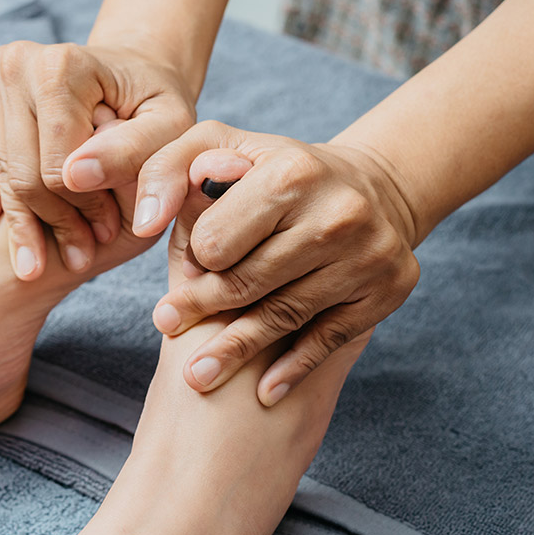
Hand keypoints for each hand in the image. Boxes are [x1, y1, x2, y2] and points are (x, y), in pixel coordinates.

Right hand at [0, 40, 195, 280]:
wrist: (135, 70)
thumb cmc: (158, 101)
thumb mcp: (170, 125)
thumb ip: (134, 151)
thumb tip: (76, 178)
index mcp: (61, 67)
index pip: (59, 163)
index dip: (85, 207)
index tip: (108, 234)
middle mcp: (17, 66)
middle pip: (25, 173)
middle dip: (54, 223)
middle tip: (80, 258)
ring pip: (6, 177)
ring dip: (29, 226)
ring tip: (47, 262)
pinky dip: (8, 209)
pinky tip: (18, 244)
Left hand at [133, 120, 419, 405]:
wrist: (368, 187)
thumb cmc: (277, 169)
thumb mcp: (219, 143)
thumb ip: (169, 168)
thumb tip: (146, 220)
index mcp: (291, 174)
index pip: (217, 242)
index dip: (195, 259)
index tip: (187, 269)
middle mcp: (337, 214)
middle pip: (248, 283)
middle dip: (200, 309)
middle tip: (167, 327)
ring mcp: (367, 256)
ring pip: (284, 316)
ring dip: (235, 352)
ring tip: (197, 375)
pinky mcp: (386, 290)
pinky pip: (331, 338)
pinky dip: (294, 368)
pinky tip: (265, 391)